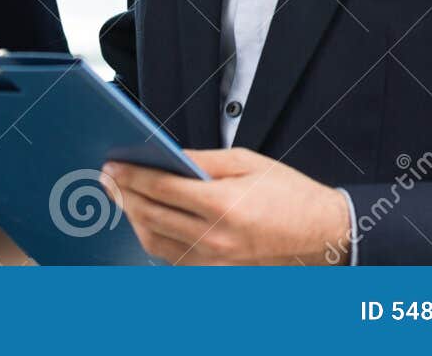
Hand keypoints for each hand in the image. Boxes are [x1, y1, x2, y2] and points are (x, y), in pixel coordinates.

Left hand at [102, 147, 351, 265]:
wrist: (324, 235)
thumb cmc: (290, 195)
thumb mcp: (246, 162)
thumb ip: (202, 160)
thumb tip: (166, 155)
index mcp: (224, 206)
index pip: (161, 188)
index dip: (131, 175)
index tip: (112, 165)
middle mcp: (216, 240)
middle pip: (152, 216)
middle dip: (124, 195)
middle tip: (107, 179)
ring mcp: (216, 263)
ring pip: (156, 242)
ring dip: (134, 218)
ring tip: (122, 198)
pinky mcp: (217, 275)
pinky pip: (174, 258)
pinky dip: (155, 239)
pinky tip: (147, 221)